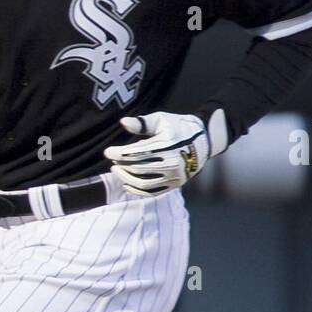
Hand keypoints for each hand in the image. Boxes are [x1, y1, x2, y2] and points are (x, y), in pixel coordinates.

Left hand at [104, 111, 221, 195]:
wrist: (203, 141)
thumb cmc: (178, 127)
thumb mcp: (162, 119)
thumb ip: (142, 123)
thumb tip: (123, 122)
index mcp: (168, 144)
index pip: (137, 152)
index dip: (119, 153)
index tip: (108, 151)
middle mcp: (172, 162)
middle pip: (139, 168)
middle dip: (122, 165)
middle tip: (113, 161)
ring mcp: (175, 176)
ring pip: (144, 183)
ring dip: (126, 178)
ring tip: (117, 171)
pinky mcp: (175, 184)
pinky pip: (153, 192)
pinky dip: (137, 190)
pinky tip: (127, 184)